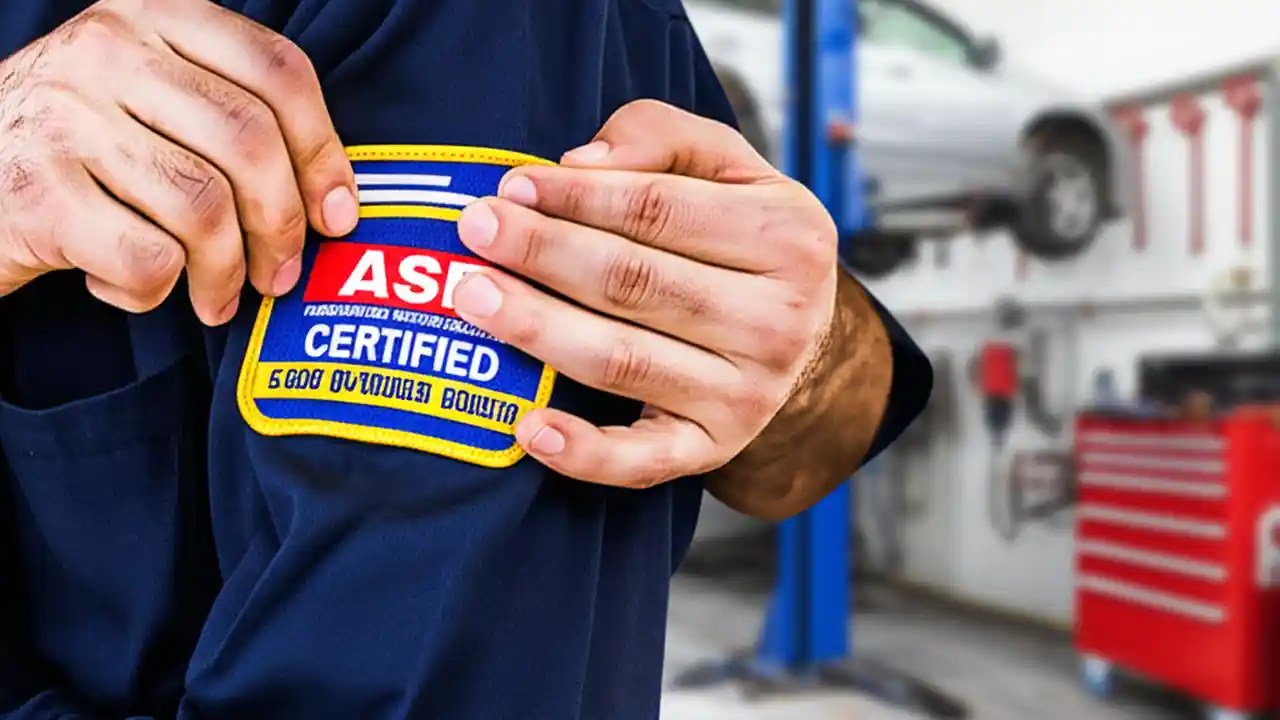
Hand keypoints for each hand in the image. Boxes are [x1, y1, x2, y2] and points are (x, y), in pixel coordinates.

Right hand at [0, 0, 355, 324]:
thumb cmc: (81, 147)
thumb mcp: (149, 97)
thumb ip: (231, 116)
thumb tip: (335, 202)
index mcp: (153, 14)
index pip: (277, 71)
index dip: (324, 151)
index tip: (337, 214)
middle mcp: (108, 51)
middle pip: (250, 143)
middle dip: (281, 226)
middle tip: (278, 275)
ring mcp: (66, 116)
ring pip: (204, 207)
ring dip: (224, 273)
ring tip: (216, 297)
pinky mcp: (37, 191)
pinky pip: (148, 259)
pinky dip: (155, 293)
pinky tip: (134, 286)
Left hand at [453, 100, 838, 487]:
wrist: (800, 336)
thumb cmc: (743, 238)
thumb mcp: (727, 165)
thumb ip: (660, 137)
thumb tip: (580, 163)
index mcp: (786, 236)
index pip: (659, 209)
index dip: (577, 196)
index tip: (512, 186)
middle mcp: (777, 321)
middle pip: (634, 281)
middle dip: (543, 252)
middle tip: (474, 230)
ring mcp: (747, 394)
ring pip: (623, 360)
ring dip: (539, 329)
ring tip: (473, 299)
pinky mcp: (714, 448)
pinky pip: (643, 460)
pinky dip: (584, 453)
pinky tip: (530, 428)